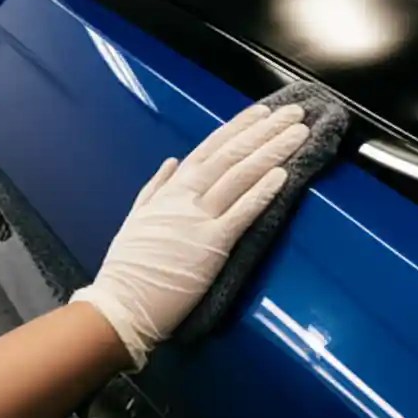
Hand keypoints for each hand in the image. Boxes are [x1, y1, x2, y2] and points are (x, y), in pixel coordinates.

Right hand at [72, 103, 309, 368]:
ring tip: (299, 133)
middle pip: (232, 154)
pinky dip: (262, 192)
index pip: (211, 148)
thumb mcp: (137, 218)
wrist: (118, 306)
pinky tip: (284, 175)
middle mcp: (185, 196)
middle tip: (295, 112)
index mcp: (170, 189)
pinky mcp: (211, 245)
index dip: (240, 127)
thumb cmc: (129, 268)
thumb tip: (173, 160)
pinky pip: (242, 213)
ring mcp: (199, 219)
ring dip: (273, 151)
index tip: (264, 111)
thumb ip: (156, 187)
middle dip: (266, 130)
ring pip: (241, 175)